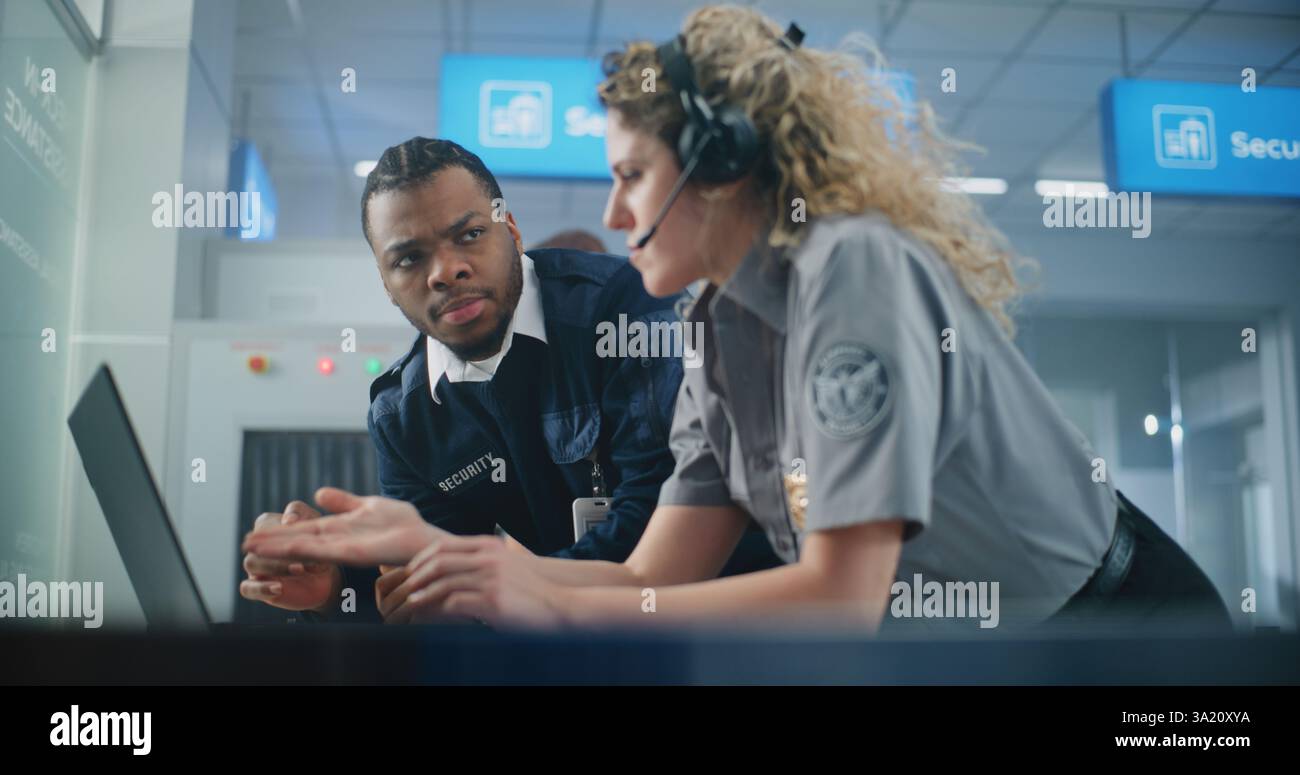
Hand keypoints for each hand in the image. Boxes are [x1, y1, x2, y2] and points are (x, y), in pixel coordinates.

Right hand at [239, 501, 341, 611]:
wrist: (323, 576)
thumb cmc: (317, 544)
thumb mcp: (317, 526)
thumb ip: (304, 517)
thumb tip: (289, 520)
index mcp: (268, 525)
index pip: (265, 522)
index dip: (278, 524)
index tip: (292, 523)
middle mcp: (257, 545)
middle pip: (256, 545)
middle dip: (279, 548)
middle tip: (301, 554)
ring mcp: (255, 566)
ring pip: (251, 563)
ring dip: (275, 566)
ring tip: (299, 569)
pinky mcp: (256, 587)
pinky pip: (247, 588)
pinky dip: (260, 588)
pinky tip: (278, 589)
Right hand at [241, 487, 445, 567]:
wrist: (424, 538)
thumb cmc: (403, 525)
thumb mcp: (369, 505)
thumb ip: (344, 501)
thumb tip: (320, 492)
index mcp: (340, 528)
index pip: (304, 530)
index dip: (281, 532)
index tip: (258, 532)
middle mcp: (337, 540)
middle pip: (297, 541)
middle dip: (272, 542)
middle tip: (244, 544)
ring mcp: (341, 547)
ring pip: (302, 547)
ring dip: (277, 548)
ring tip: (251, 548)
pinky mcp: (350, 552)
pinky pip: (319, 550)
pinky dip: (298, 549)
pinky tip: (282, 548)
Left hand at [383, 535, 566, 628]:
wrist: (558, 603)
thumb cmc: (531, 588)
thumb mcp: (506, 564)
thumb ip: (482, 560)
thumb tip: (455, 565)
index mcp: (488, 546)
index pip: (443, 545)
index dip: (421, 558)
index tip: (410, 571)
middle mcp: (487, 558)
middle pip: (438, 560)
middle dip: (415, 574)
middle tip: (403, 587)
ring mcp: (490, 579)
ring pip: (442, 581)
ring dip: (421, 592)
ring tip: (409, 602)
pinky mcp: (492, 601)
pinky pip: (454, 602)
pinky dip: (436, 608)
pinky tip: (428, 615)